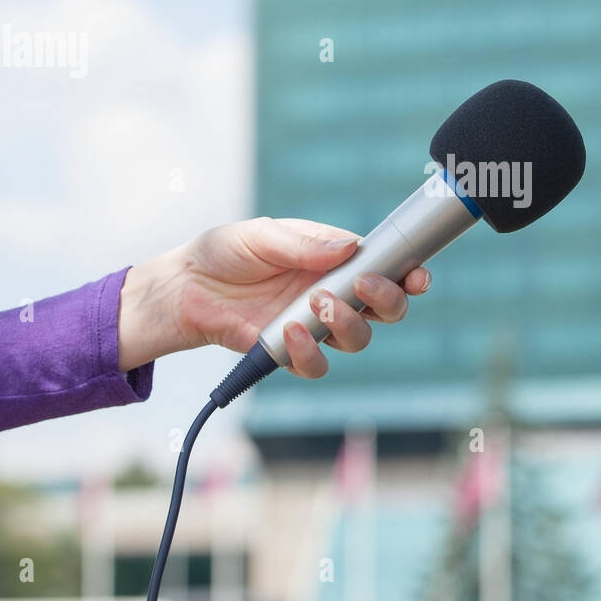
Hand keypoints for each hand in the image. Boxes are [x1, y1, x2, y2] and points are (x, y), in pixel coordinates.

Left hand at [117, 217, 430, 376]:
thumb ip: (305, 244)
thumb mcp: (263, 236)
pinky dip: (308, 352)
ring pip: (359, 339)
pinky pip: (316, 364)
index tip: (417, 275)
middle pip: (387, 310)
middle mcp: (335, 295)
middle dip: (387, 300)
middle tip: (361, 287)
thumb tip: (349, 249)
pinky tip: (287, 331)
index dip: (411, 275)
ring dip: (347, 325)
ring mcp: (315, 326)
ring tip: (313, 305)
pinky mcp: (289, 352)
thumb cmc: (226, 252)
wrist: (183, 286)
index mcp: (337, 261)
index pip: (388, 270)